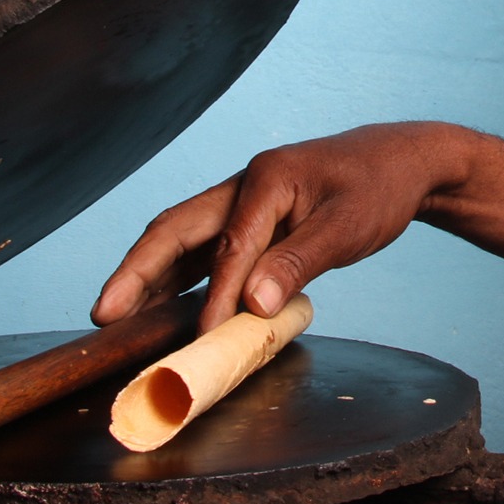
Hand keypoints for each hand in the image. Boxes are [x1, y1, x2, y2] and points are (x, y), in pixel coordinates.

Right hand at [91, 123, 463, 332]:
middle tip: (102, 313)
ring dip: (147, 275)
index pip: (228, 246)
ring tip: (115, 314)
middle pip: (175, 229)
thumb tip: (251, 305)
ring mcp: (241, 202)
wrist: (401, 163)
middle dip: (136, 271)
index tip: (200, 339)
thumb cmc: (378, 189)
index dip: (213, 296)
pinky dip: (178, 277)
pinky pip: (203, 250)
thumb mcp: (348, 226)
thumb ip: (298, 262)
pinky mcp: (250, 220)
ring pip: (181, 239)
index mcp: (265, 179)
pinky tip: (160, 305)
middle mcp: (242, 187)